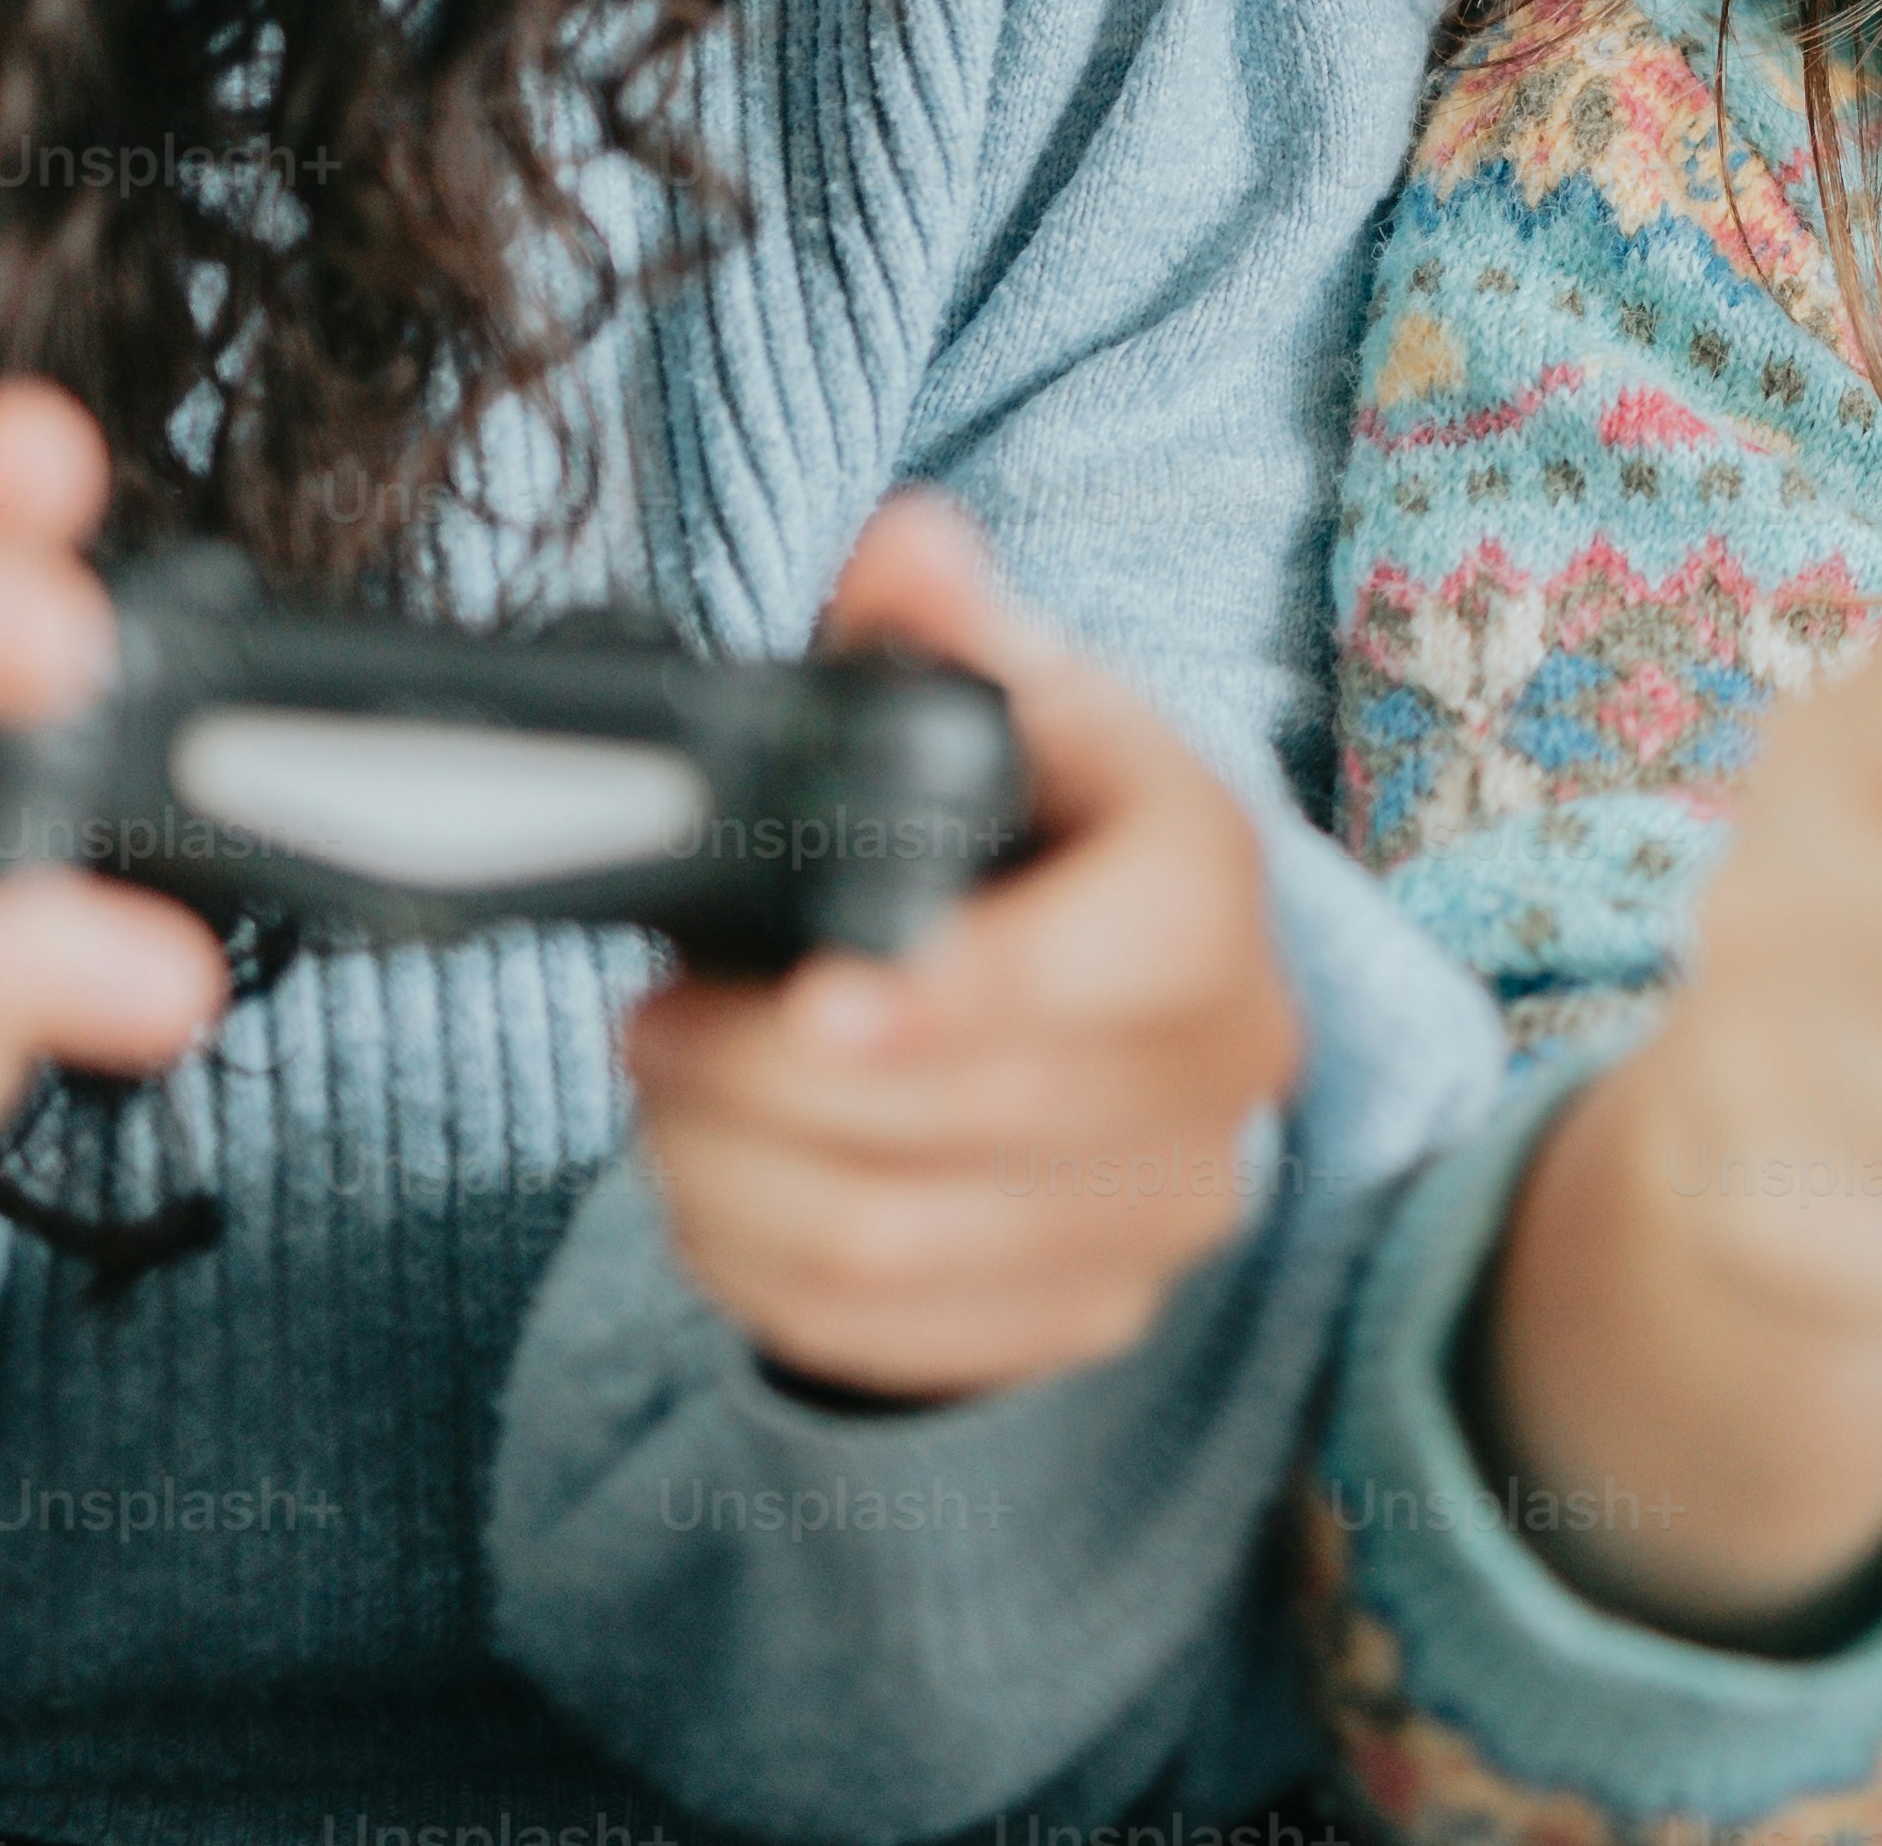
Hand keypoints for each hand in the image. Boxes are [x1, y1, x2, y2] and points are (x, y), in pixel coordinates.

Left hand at [620, 493, 1304, 1398]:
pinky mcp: (1090, 1315)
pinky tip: (713, 1188)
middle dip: (762, 1080)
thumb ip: (947, 632)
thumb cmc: (1046, 838)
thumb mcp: (1009, 713)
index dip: (951, 996)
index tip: (810, 1001)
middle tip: (652, 1023)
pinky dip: (758, 1269)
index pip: (1103, 970)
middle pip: (964, 1122)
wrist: (1121, 1006)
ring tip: (668, 1094)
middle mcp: (1229, 1064)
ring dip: (733, 1174)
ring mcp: (1169, 1210)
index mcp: (1212, 893)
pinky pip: (886, 1334)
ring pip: (899, 1244)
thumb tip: (905, 547)